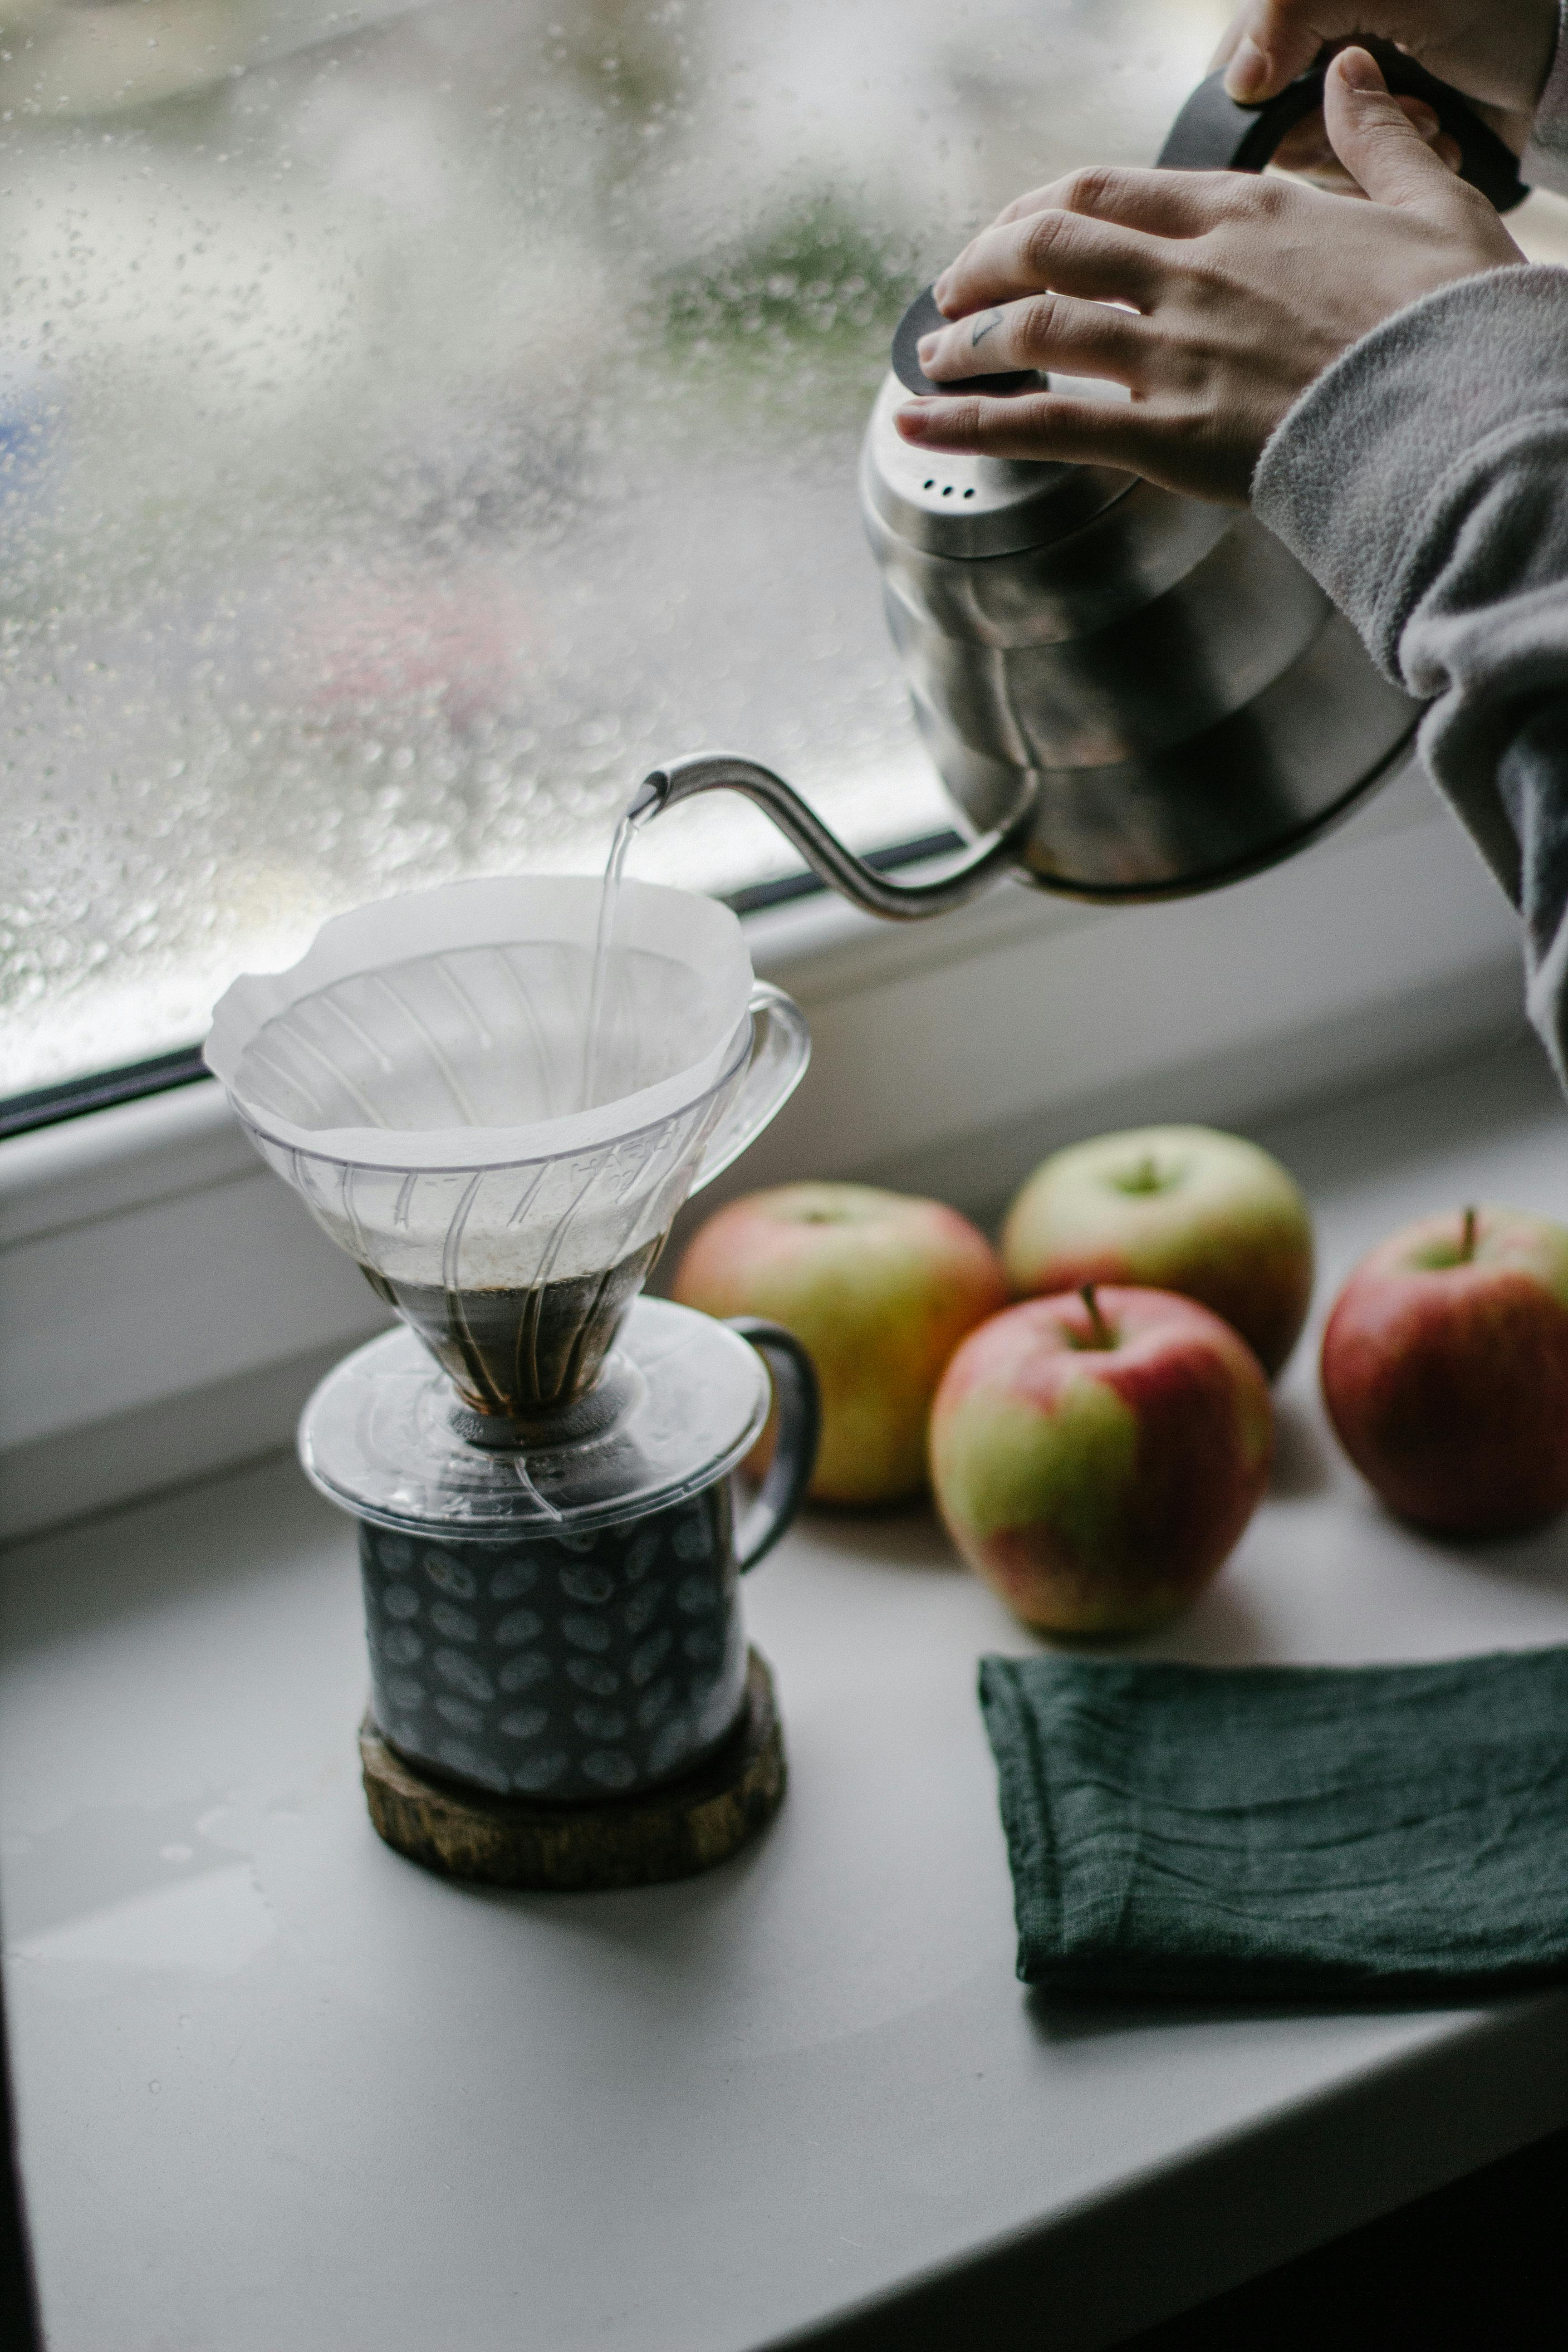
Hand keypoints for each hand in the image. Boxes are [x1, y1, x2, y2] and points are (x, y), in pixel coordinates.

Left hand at [895, 48, 1524, 505]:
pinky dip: (968, 421)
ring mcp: (1169, 352)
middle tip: (955, 289)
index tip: (1016, 229)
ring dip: (967, 339)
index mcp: (1244, 215)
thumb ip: (1379, 138)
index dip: (1042, 210)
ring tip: (930, 356)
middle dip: (986, 261)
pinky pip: (1040, 421)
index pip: (1111, 193)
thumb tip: (1359, 71)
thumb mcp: (1430, 201)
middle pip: (1051, 242)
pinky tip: (915, 422)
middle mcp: (1191, 272)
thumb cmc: (1448, 320)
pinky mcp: (1159, 433)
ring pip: (1034, 323)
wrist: (1454, 408)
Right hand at [1215, 0, 1557, 171]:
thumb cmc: (1495, 11)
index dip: (1265, 101)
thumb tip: (1238, 85)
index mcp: (1310, 8)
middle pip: (1270, 121)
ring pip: (1309, 156)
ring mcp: (1349, 95)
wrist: (1560, 68)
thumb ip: (1298, 12)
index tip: (1322, 105)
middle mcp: (1322, 46)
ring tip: (1431, 122)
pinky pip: (1350, 179)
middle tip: (1404, 108)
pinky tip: (1436, 145)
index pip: (1236, 66)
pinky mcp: (1377, 137)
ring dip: (1370, 153)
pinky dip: (1390, 173)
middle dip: (1331, 128)